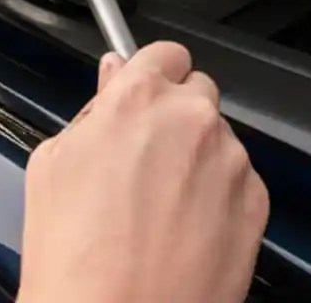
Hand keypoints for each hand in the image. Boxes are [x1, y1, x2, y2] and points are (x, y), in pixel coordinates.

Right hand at [17, 43, 269, 302]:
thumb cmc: (76, 256)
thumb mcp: (53, 164)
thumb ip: (93, 110)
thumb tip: (113, 79)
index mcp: (139, 98)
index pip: (164, 53)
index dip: (151, 77)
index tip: (143, 96)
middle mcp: (193, 119)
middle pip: (197, 91)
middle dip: (175, 116)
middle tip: (145, 161)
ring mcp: (231, 160)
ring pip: (219, 139)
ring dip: (198, 159)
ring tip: (160, 209)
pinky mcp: (257, 201)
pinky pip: (240, 181)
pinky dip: (219, 197)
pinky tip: (184, 230)